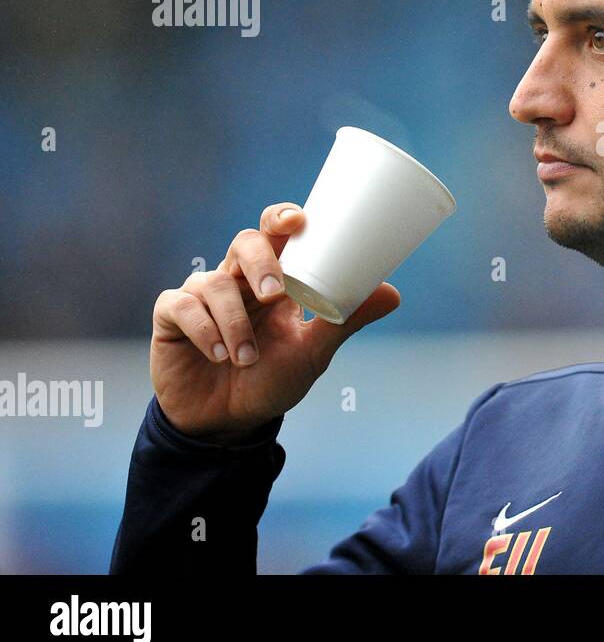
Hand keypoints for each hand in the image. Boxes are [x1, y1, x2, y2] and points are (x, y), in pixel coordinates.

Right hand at [149, 202, 400, 440]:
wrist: (228, 423)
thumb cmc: (271, 380)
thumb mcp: (312, 352)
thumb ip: (344, 321)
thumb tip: (392, 294)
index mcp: (273, 279)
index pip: (275, 232)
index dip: (282, 218)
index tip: (297, 220)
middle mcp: (238, 280)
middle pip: (245, 243)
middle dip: (260, 262)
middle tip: (274, 294)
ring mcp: (202, 296)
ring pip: (214, 282)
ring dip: (234, 323)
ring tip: (246, 359)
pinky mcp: (171, 318)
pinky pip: (181, 306)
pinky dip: (203, 329)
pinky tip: (217, 354)